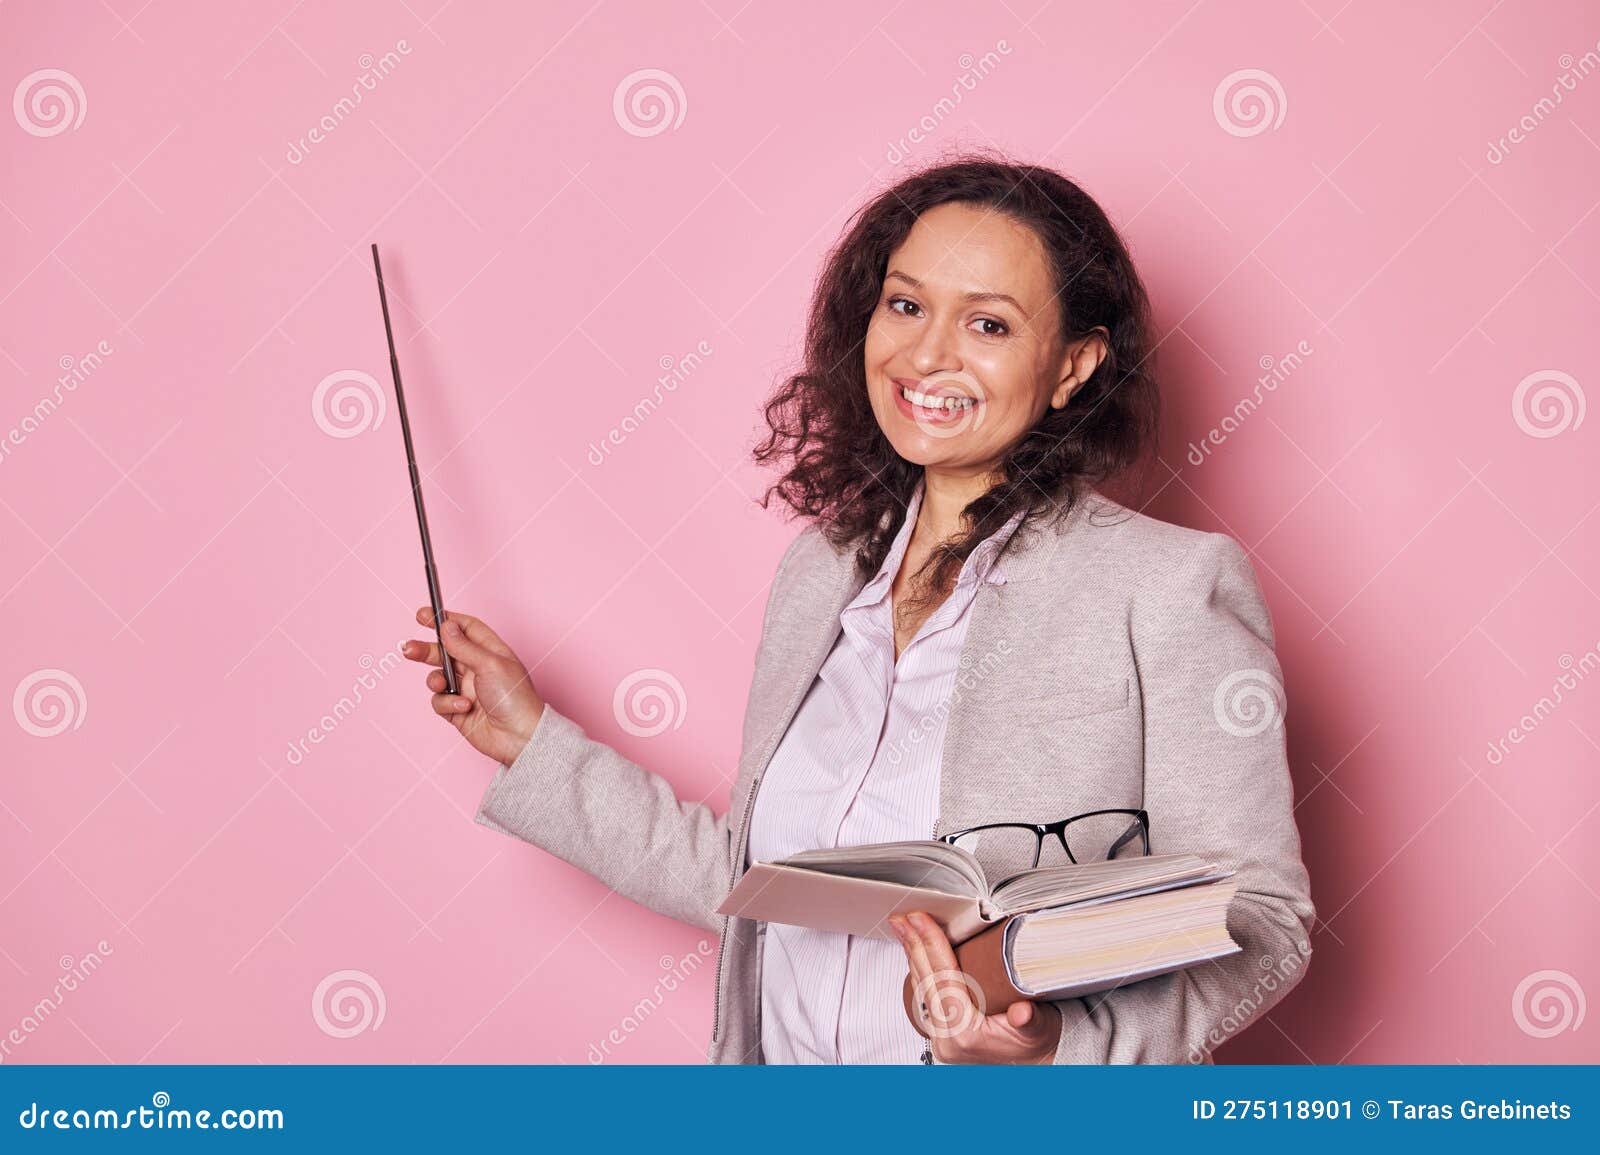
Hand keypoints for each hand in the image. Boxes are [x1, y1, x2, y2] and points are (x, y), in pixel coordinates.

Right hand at [402, 606, 544, 764]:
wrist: (520, 738)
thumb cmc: (516, 699)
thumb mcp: (490, 665)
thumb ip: (464, 647)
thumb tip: (446, 626)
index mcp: (491, 652)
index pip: (465, 629)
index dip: (444, 620)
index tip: (424, 615)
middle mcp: (477, 669)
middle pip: (445, 652)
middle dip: (426, 650)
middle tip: (408, 648)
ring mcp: (467, 690)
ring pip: (437, 677)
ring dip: (435, 680)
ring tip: (443, 686)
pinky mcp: (458, 711)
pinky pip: (439, 701)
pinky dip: (447, 704)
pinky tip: (464, 708)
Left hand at [889, 911, 1060, 1064]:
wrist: (1038, 1064)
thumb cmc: (1038, 1043)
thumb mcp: (1039, 1029)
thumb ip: (1029, 1021)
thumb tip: (1023, 1013)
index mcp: (967, 1035)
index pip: (944, 979)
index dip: (932, 945)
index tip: (921, 919)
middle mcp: (947, 1040)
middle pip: (926, 982)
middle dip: (913, 945)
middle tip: (902, 917)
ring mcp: (941, 1039)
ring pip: (921, 989)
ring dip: (912, 955)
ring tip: (903, 928)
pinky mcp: (940, 1035)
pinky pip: (924, 997)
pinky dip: (919, 971)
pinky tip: (914, 953)